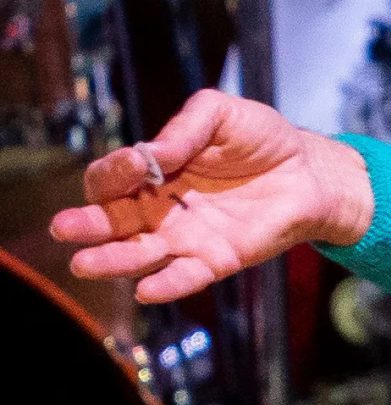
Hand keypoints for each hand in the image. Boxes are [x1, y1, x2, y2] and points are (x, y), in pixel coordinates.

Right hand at [48, 90, 371, 302]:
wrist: (311, 170)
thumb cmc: (262, 139)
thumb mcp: (221, 114)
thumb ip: (186, 127)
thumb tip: (151, 154)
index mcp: (152, 172)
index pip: (113, 178)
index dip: (115, 172)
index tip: (136, 162)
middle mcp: (159, 208)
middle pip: (111, 221)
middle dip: (87, 225)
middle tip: (64, 227)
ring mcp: (185, 236)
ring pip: (139, 254)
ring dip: (112, 260)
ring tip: (83, 263)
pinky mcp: (217, 259)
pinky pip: (187, 276)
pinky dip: (167, 285)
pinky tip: (148, 290)